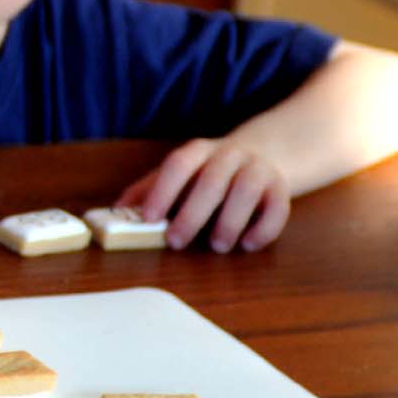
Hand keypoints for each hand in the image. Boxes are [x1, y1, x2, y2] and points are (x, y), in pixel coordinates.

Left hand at [117, 138, 289, 251]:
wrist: (263, 154)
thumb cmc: (207, 173)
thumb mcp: (177, 176)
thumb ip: (149, 190)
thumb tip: (116, 212)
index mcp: (198, 151)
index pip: (178, 164)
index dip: (162, 190)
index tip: (148, 217)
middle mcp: (229, 155)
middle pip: (212, 179)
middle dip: (193, 213)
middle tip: (176, 241)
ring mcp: (258, 169)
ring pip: (247, 190)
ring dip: (231, 220)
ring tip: (217, 246)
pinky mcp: (281, 188)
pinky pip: (278, 207)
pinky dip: (264, 228)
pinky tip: (247, 245)